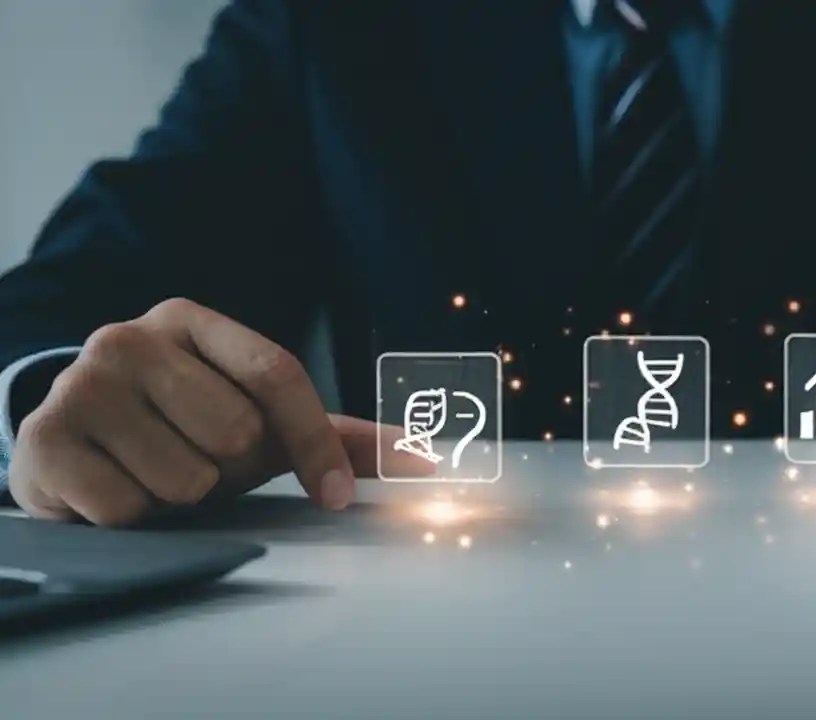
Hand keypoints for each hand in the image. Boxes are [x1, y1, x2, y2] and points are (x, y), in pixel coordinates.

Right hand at [8, 298, 430, 525]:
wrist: (71, 441)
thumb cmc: (180, 426)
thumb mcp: (255, 420)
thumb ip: (336, 435)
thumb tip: (425, 458)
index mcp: (192, 320)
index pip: (276, 373)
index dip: (314, 441)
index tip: (336, 497)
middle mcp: (130, 337)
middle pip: (235, 432)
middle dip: (227, 467)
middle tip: (195, 457)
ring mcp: (81, 384)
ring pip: (186, 478)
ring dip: (179, 496)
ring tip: (151, 471)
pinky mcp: (45, 439)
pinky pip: (130, 508)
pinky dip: (133, 516)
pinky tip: (112, 486)